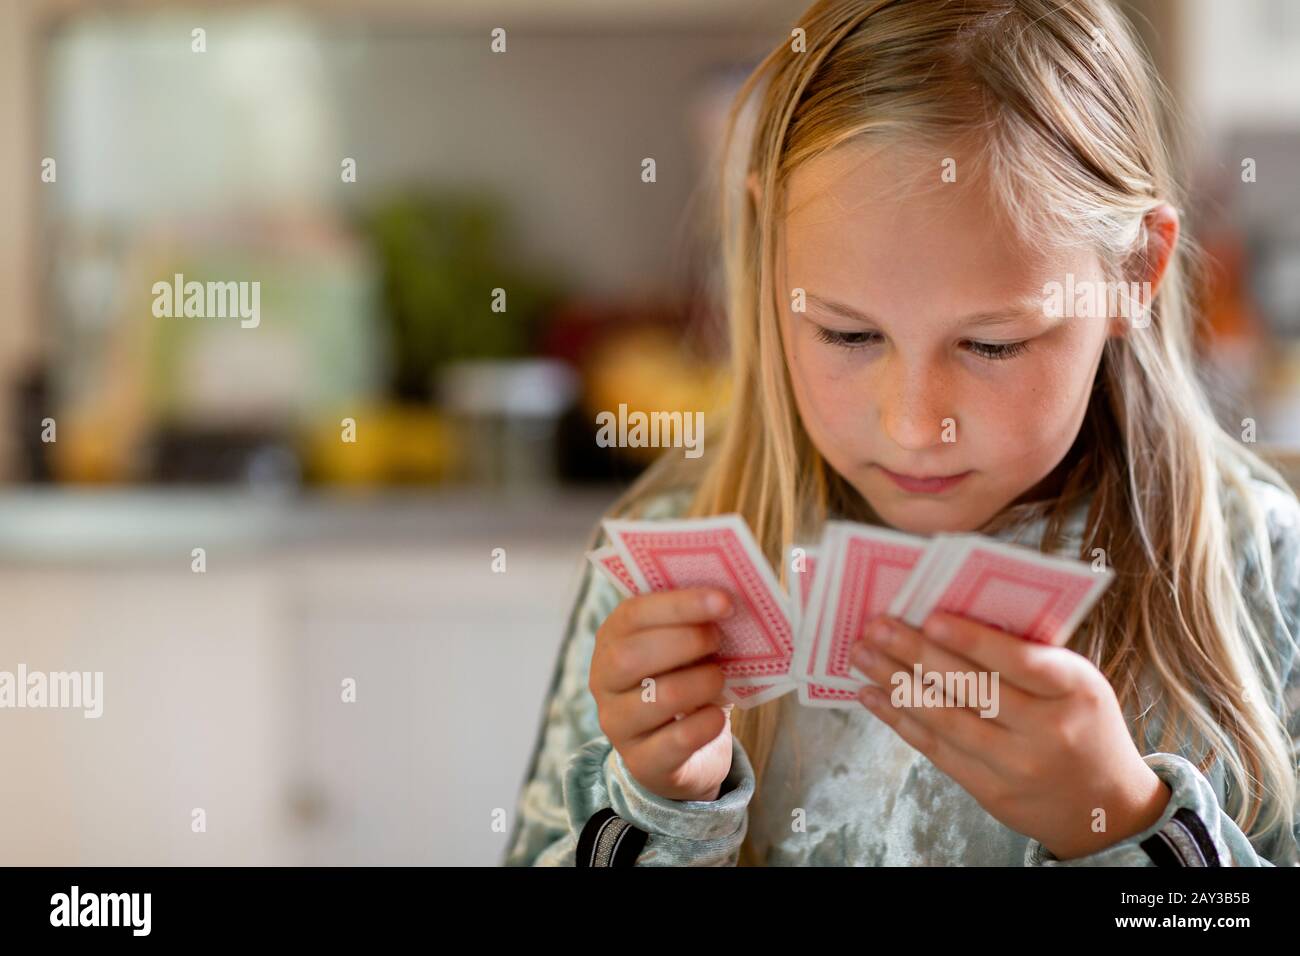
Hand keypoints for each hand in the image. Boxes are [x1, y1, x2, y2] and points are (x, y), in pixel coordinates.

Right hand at [590, 587, 735, 801]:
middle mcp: (603, 681)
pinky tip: (718, 716)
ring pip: (656, 699)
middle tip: (719, 639)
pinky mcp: (641, 762)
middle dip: (685, 642)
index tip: (724, 601)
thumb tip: (728, 604)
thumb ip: (692, 622)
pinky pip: (674, 741)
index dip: (679, 605)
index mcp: (611, 640)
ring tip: (719, 678)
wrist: (681, 749)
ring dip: (699, 683)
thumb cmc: (683, 679)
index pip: (633, 614)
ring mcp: (617, 725)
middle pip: (630, 656)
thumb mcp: (680, 648)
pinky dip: (705, 724)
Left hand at [849, 612, 1170, 859]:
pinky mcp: (990, 791)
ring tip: (862, 655)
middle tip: (876, 626)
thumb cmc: (1082, 723)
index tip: (930, 617)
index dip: (972, 641)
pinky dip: (899, 719)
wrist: (1105, 807)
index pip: (1019, 661)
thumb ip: (1027, 656)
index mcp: (1074, 691)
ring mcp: (1016, 766)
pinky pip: (936, 750)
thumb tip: (950, 618)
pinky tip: (873, 695)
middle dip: (916, 653)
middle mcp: (1048, 730)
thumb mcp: (1075, 684)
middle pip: (972, 688)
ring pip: (945, 719)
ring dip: (895, 683)